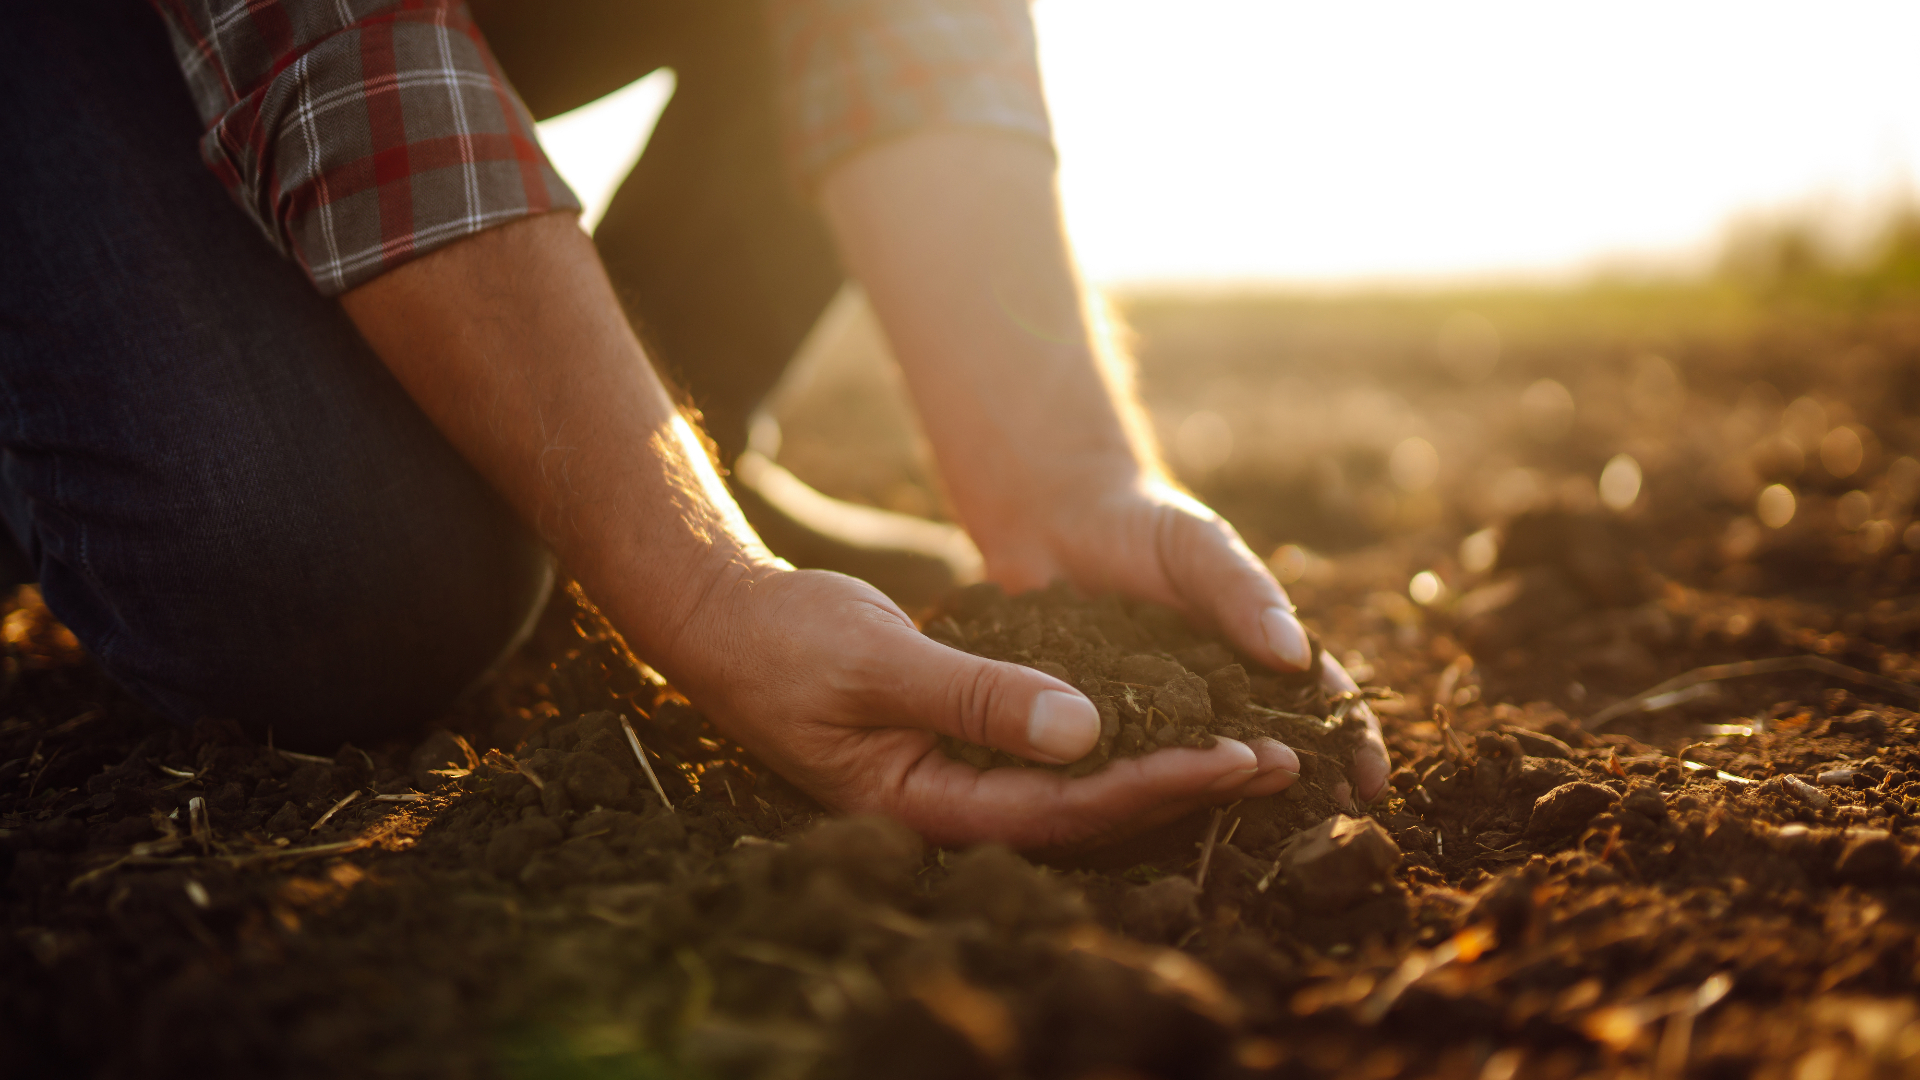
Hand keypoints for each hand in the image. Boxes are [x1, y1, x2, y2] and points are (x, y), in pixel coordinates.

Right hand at [657, 564, 1302, 847]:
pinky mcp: (961, 746)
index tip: (1236, 756)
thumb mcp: (880, 661)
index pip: (1065, 811)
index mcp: (925, 804)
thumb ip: (977, 697)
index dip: (1156, 786)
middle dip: (1182, 788)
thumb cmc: (788, 642)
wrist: (727, 624)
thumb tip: (1085, 733)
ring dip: (1161, 767)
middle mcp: (951, 806)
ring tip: (1251, 749)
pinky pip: (1053, 755)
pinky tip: (1169, 719)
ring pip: (1077, 789)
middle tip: (1280, 762)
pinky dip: (1115, 739)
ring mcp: (956, 779)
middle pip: (1087, 815)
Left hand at [976, 472, 1392, 803]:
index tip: (1371, 783)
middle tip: (1323, 831)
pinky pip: (1127, 766)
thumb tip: (1296, 655)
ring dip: (1225, 801)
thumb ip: (1244, 593)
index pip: (1320, 704)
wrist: (1055, 520)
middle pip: (1270, 751)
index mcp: (1257, 655)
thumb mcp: (1201, 547)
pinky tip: (1150, 820)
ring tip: (1248, 832)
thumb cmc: (1144, 524)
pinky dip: (1144, 793)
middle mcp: (1216, 697)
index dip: (1351, 743)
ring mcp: (1160, 719)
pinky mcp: (1101, 729)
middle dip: (1302, 791)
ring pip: (1201, 771)